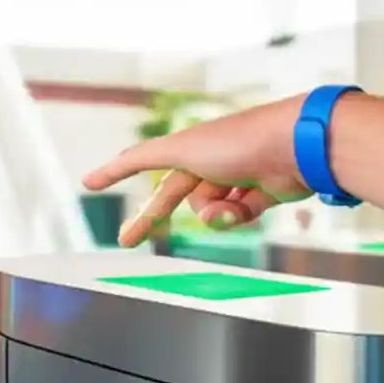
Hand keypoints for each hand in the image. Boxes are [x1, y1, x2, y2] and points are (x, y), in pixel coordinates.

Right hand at [82, 94, 312, 247]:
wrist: (293, 146)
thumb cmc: (236, 141)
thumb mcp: (178, 149)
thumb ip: (136, 160)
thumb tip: (90, 176)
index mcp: (187, 146)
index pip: (142, 163)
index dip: (116, 174)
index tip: (91, 184)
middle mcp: (209, 159)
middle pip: (173, 197)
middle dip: (150, 217)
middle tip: (125, 241)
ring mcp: (235, 177)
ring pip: (209, 213)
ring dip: (215, 215)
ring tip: (231, 205)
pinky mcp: (261, 192)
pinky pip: (237, 217)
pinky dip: (240, 216)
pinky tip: (252, 203)